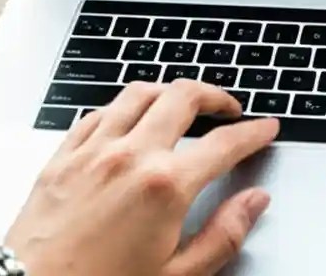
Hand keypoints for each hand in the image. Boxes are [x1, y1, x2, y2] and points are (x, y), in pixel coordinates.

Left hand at [6, 81, 278, 275]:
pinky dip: (121, 107)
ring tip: (182, 101)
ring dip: (168, 91)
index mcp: (165, 187)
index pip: (225, 143)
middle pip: (182, 97)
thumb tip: (254, 203)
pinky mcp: (61, 159)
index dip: (253, 133)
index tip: (265, 129)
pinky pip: (96, 113)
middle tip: (229, 108)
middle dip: (215, 96)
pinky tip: (127, 117)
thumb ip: (223, 235)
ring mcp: (92, 152)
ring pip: (138, 94)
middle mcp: (129, 157)